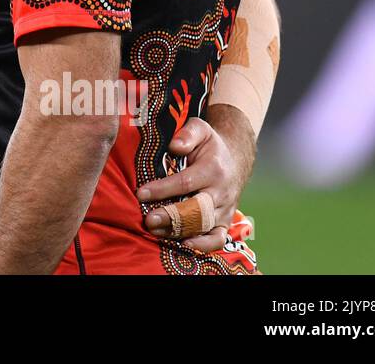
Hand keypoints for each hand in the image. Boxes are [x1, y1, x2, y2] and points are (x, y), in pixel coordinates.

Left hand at [137, 108, 254, 251]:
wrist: (233, 160)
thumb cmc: (208, 145)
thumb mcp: (200, 129)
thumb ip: (187, 133)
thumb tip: (174, 145)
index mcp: (213, 169)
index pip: (186, 182)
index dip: (163, 189)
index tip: (141, 193)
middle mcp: (221, 192)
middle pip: (196, 209)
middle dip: (171, 216)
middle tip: (148, 220)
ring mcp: (224, 209)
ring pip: (203, 226)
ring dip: (179, 232)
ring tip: (156, 232)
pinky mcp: (224, 222)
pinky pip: (217, 239)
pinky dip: (203, 245)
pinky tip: (183, 245)